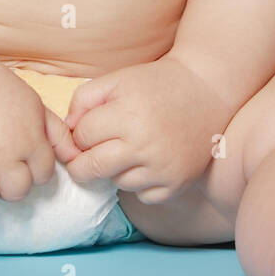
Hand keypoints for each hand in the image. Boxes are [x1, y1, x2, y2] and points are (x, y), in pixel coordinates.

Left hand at [61, 54, 238, 203]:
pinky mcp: (177, 185)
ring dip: (116, 169)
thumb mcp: (116, 79)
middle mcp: (145, 146)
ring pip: (116, 183)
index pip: (82, 137)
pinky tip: (150, 160)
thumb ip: (84, 100)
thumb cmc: (156, 83)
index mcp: (128, 116)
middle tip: (96, 146)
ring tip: (132, 146)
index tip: (92, 125)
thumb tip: (67, 130)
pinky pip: (142, 196)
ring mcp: (162, 169)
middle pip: (90, 168)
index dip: (82, 131)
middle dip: (83, 159)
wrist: (207, 90)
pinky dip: (141, 182)